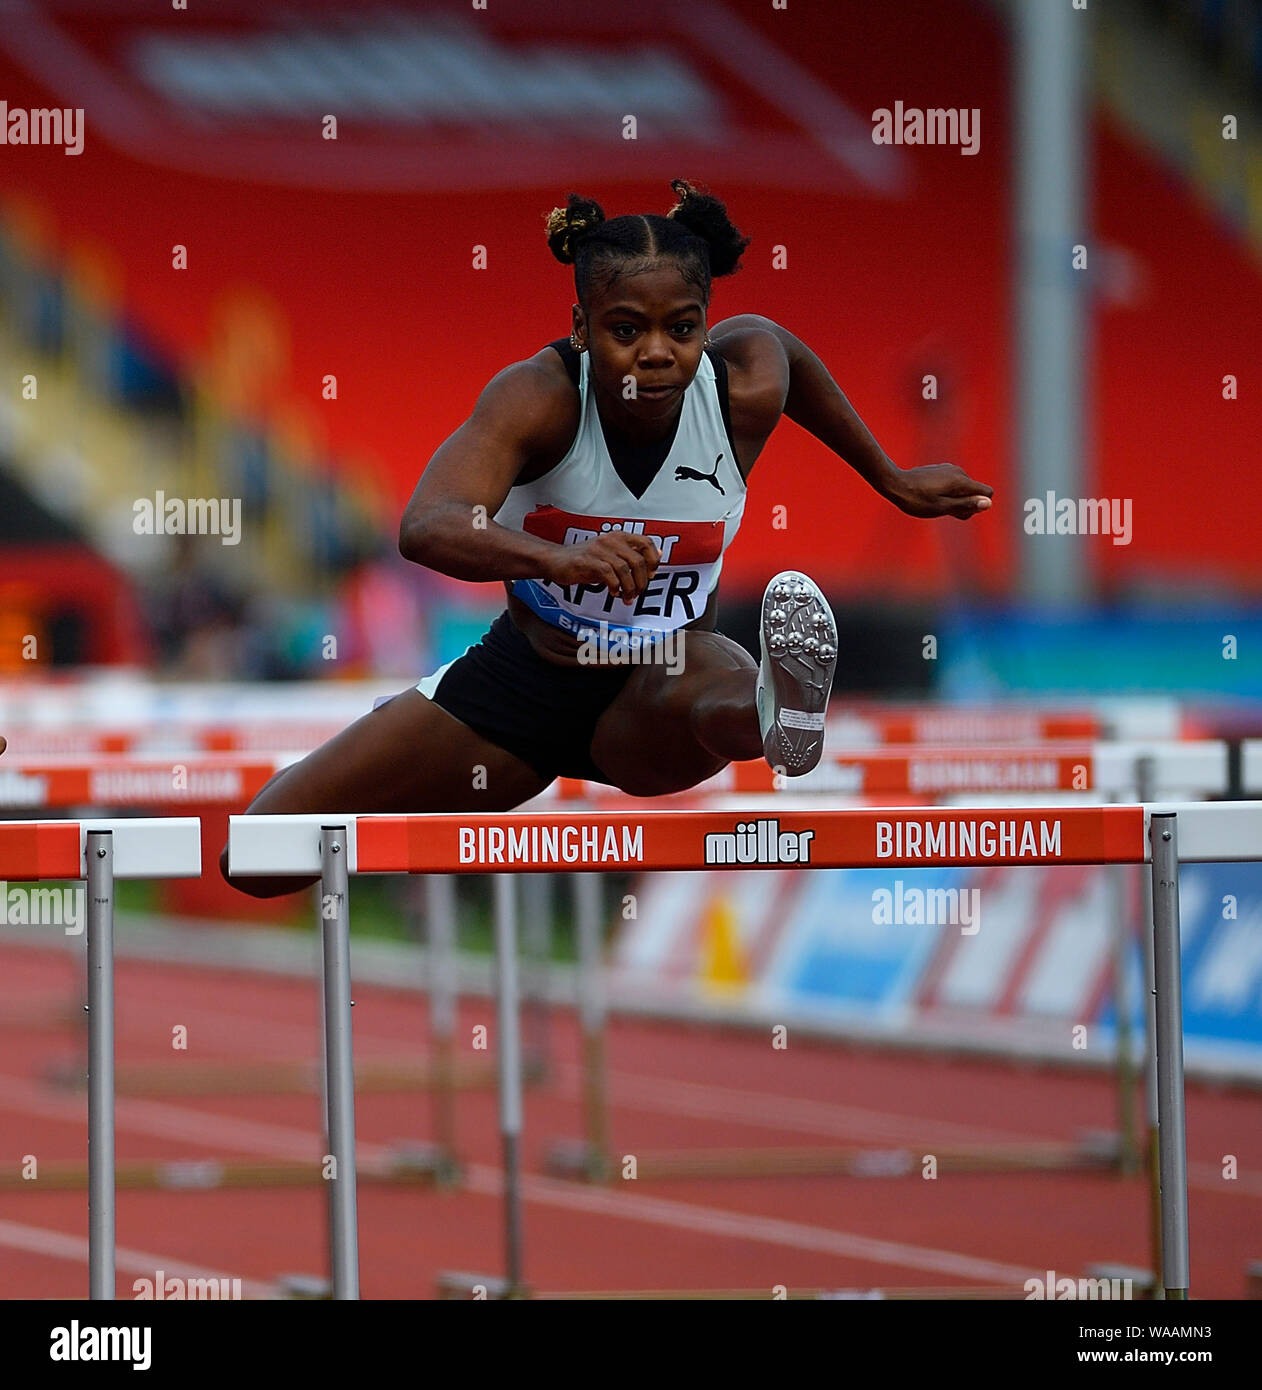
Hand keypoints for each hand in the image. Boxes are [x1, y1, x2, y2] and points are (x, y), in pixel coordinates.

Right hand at [546, 532, 661, 601]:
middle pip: (638, 560)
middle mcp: (610, 540)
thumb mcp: (612, 555)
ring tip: (626, 597)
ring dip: (629, 588)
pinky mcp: (586, 561)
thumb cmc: (585, 560)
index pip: (646, 543)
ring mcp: (598, 549)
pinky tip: (613, 593)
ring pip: (625, 569)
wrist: (556, 560)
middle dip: (642, 581)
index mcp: (618, 537)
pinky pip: (608, 574)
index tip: (650, 575)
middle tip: (637, 593)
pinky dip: (614, 587)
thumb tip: (658, 554)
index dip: (653, 561)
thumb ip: (632, 554)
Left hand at [887, 463, 992, 518]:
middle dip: (964, 505)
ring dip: (954, 500)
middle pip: (975, 493)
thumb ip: (965, 505)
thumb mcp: (941, 507)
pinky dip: (947, 493)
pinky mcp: (941, 470)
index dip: (977, 506)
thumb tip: (988, 503)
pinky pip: (953, 485)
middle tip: (941, 508)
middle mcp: (959, 471)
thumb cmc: (916, 500)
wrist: (894, 483)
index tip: (957, 510)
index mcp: (961, 481)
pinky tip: (929, 496)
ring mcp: (949, 469)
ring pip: (963, 489)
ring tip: (933, 502)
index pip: (987, 493)